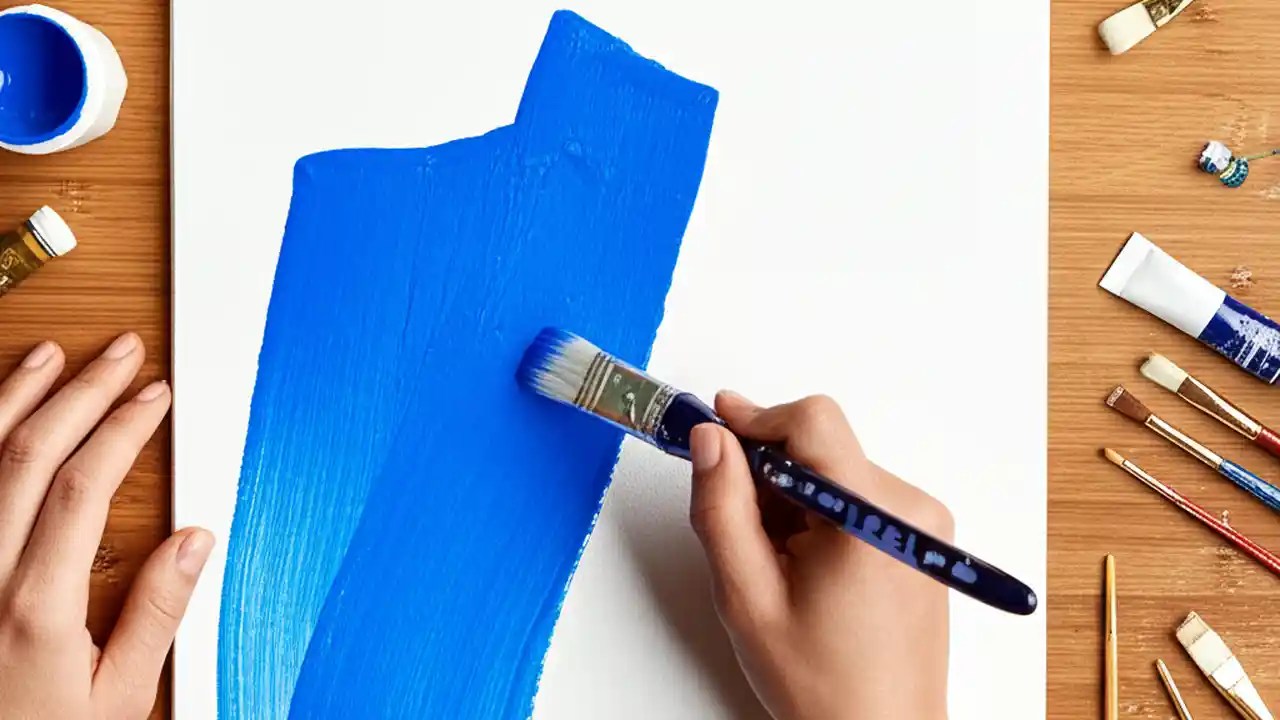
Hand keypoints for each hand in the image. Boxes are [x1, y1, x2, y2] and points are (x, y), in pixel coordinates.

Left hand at [0, 334, 212, 719]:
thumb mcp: (117, 696)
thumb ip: (157, 614)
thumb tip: (195, 540)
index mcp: (37, 605)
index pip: (83, 486)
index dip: (122, 427)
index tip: (154, 396)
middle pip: (29, 455)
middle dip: (81, 391)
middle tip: (120, 353)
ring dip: (16, 397)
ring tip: (51, 356)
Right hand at [688, 392, 951, 719]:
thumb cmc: (822, 685)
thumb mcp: (747, 597)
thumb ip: (722, 507)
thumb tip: (710, 439)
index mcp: (871, 518)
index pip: (813, 421)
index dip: (755, 418)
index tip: (714, 427)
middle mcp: (911, 509)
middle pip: (822, 447)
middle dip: (769, 475)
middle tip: (741, 530)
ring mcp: (923, 524)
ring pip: (835, 472)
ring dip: (793, 500)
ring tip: (780, 566)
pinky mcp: (922, 538)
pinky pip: (858, 498)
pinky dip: (821, 516)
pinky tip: (808, 569)